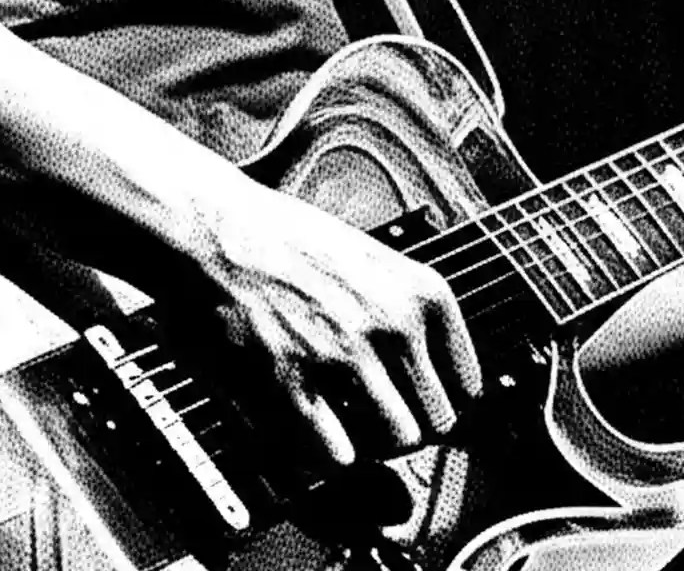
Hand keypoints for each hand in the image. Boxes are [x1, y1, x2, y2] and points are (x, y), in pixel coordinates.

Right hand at [200, 179, 481, 467]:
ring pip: (396, 443)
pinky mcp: (292, 383)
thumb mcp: (374, 259)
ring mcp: (344, 355)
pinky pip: (337, 456)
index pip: (469, 385)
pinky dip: (327, 455)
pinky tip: (311, 430)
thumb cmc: (287, 241)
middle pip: (438, 423)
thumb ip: (410, 314)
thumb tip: (433, 374)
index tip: (420, 406)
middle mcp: (395, 325)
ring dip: (374, 445)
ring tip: (348, 427)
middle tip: (378, 422)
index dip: (442, 403)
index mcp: (423, 292)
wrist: (214, 228)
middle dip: (409, 430)